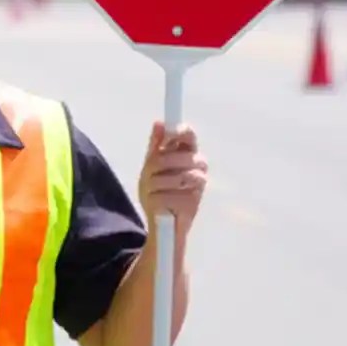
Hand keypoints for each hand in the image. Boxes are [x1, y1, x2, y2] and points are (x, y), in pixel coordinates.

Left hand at [137, 122, 207, 238]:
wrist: (161, 221)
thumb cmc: (157, 188)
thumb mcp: (151, 166)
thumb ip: (156, 146)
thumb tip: (159, 123)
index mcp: (189, 152)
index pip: (189, 134)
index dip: (178, 131)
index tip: (165, 135)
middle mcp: (199, 166)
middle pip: (175, 157)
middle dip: (155, 167)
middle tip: (147, 176)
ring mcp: (199, 185)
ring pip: (171, 178)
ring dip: (153, 185)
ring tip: (151, 191)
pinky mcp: (194, 203)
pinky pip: (168, 196)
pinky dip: (156, 201)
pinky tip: (157, 204)